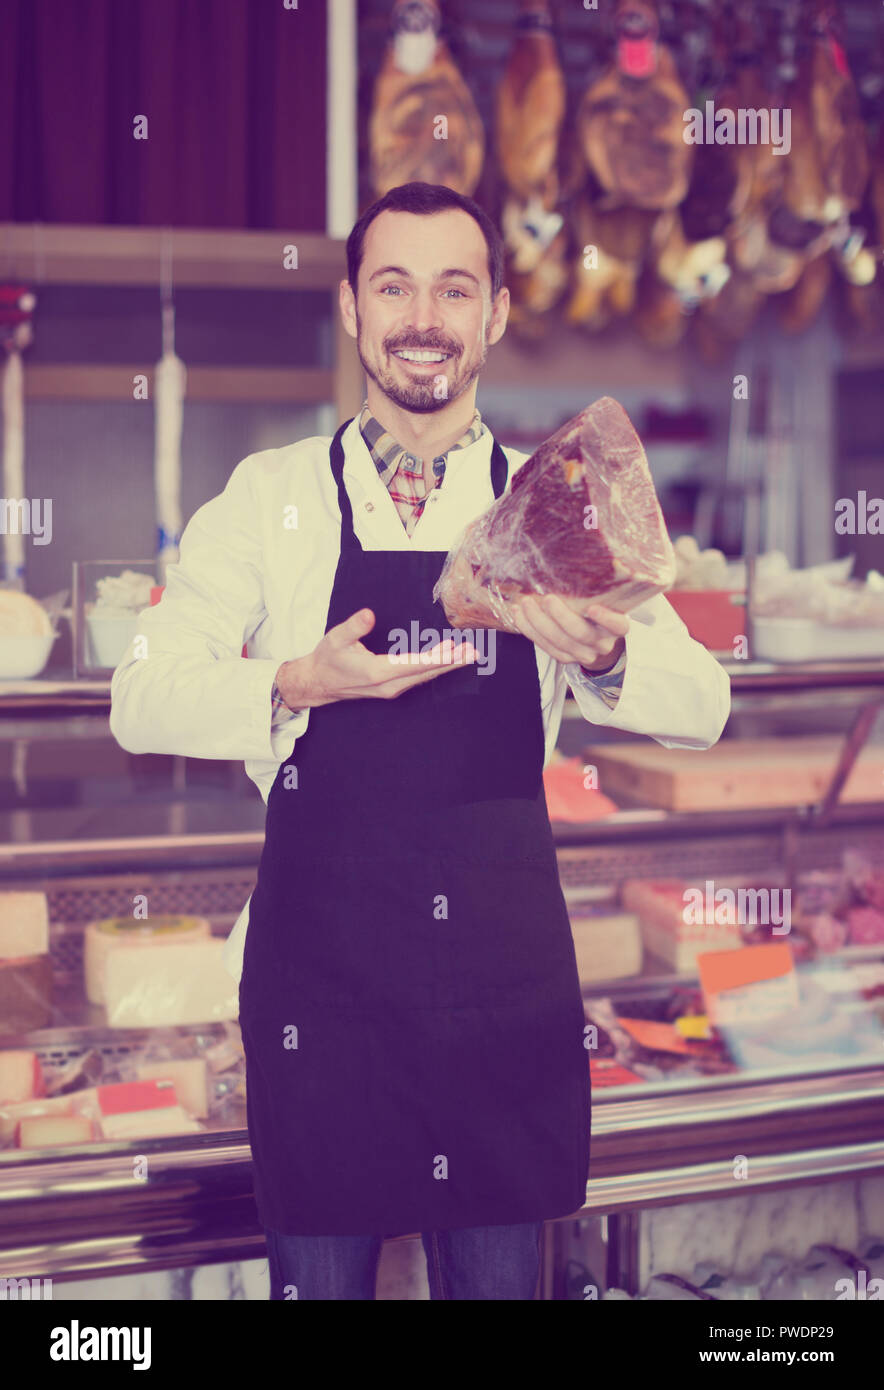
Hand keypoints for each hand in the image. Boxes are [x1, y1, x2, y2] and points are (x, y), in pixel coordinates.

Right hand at [275, 608, 477, 708]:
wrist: (318, 682)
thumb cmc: (328, 658)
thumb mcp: (336, 638)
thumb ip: (354, 627)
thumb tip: (369, 615)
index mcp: (378, 672)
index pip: (415, 665)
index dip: (438, 658)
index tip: (457, 652)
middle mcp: (389, 684)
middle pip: (426, 673)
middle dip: (451, 662)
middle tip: (474, 652)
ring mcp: (391, 688)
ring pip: (424, 676)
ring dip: (446, 664)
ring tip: (467, 653)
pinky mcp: (391, 687)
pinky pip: (418, 677)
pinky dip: (434, 666)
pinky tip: (446, 655)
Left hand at [509, 595, 628, 670]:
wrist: (597, 637)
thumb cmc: (599, 608)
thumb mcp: (604, 598)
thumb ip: (595, 589)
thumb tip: (574, 558)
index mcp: (617, 626)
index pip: (617, 625)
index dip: (606, 619)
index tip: (592, 608)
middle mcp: (602, 643)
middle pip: (581, 633)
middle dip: (561, 616)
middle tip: (547, 599)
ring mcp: (584, 654)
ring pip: (559, 641)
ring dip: (538, 622)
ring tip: (526, 603)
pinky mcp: (566, 658)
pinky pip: (546, 646)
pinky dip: (530, 630)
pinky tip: (519, 614)